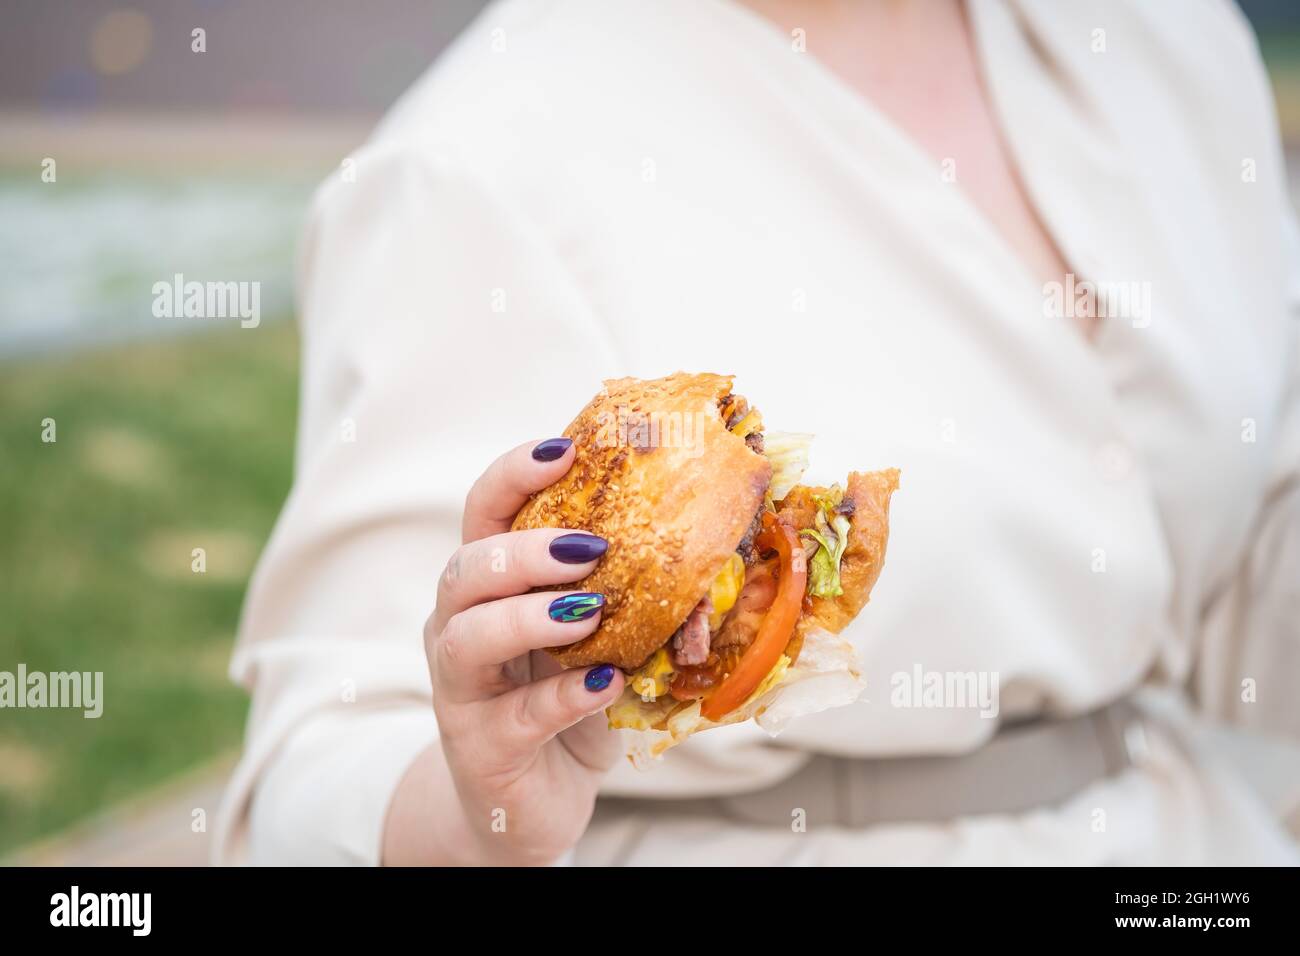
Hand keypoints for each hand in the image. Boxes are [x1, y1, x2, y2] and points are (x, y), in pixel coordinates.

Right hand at [417, 438, 624, 864]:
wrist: (534, 799)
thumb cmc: (567, 700)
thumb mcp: (598, 639)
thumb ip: (625, 594)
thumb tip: (711, 541)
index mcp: (490, 587)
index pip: (484, 512)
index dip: (514, 474)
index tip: (565, 449)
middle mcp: (460, 627)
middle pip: (465, 567)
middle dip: (524, 550)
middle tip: (589, 548)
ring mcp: (462, 689)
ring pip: (468, 636)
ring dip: (530, 617)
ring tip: (590, 612)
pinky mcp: (482, 747)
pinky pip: (517, 715)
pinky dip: (565, 696)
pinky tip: (607, 684)